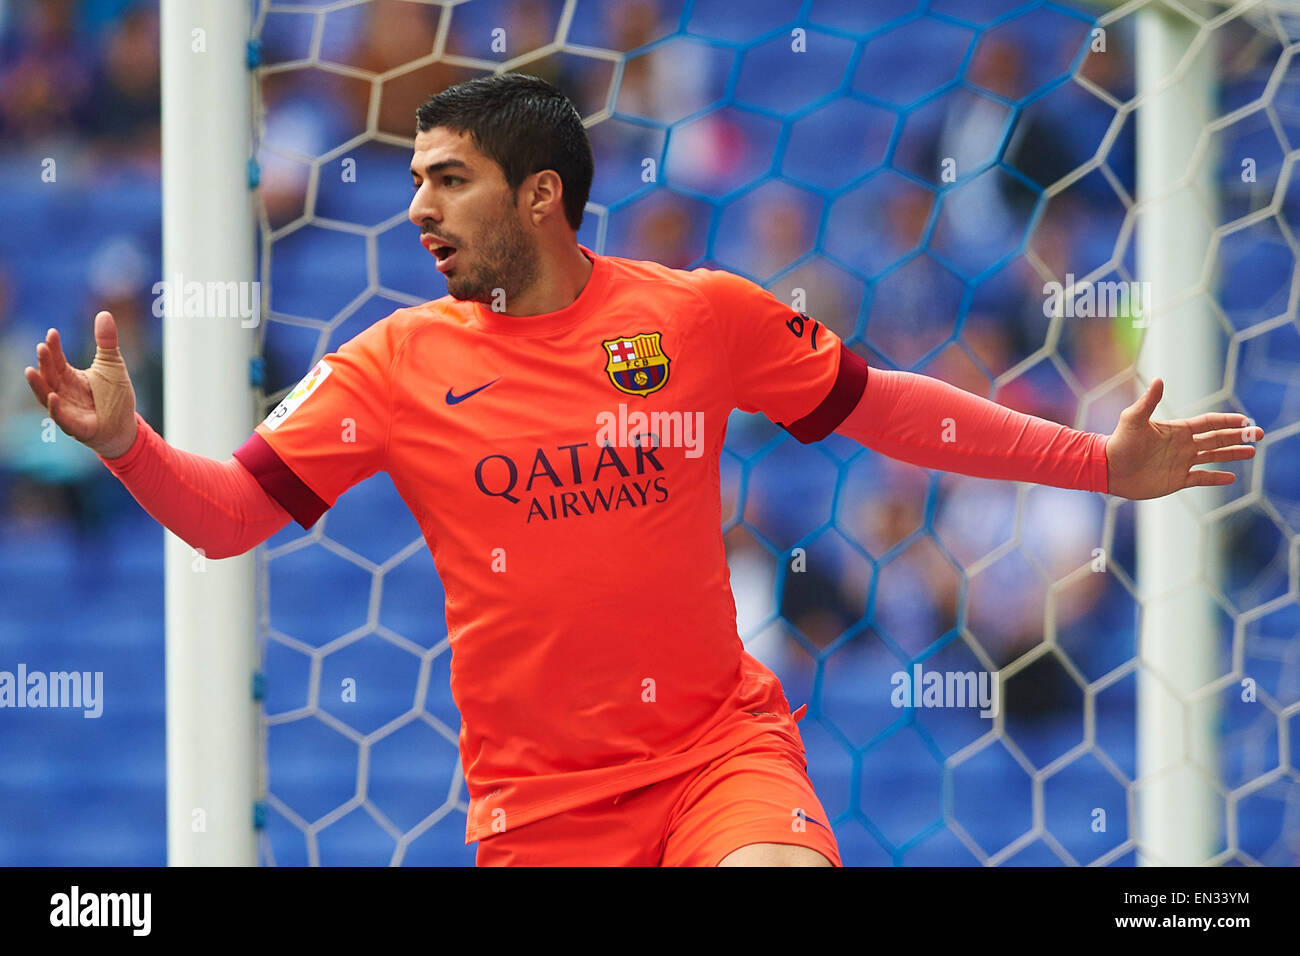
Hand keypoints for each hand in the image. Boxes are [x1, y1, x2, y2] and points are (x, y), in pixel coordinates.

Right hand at [23, 310, 138, 458]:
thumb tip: (104, 313)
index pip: (57, 360)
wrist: (125, 427)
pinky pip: (63, 418)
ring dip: (39, 384)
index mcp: (69, 377)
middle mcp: (63, 392)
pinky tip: (53, 397)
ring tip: (30, 370)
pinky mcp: (77, 427)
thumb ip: (106, 341)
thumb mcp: (112, 365)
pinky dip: (56, 409)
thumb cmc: (115, 396)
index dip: (54, 348)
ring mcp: (67, 410)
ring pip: (48, 396)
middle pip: (50, 375)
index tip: (52, 332)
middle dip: (45, 362)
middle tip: (42, 346)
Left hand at [1105, 378, 1260, 499]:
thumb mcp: (1133, 419)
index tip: (1245, 420)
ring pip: (1213, 457)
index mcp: (1176, 430)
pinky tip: (1231, 477)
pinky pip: (1201, 479)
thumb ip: (1148, 402)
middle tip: (1260, 434)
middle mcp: (1182, 445)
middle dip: (1238, 436)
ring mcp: (1180, 462)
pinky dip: (1216, 478)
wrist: (1107, 469)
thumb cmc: (1119, 442)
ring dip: (1232, 455)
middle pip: (1216, 439)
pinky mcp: (1176, 480)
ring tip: (1252, 453)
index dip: (1226, 421)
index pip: (1208, 423)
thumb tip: (1159, 380)